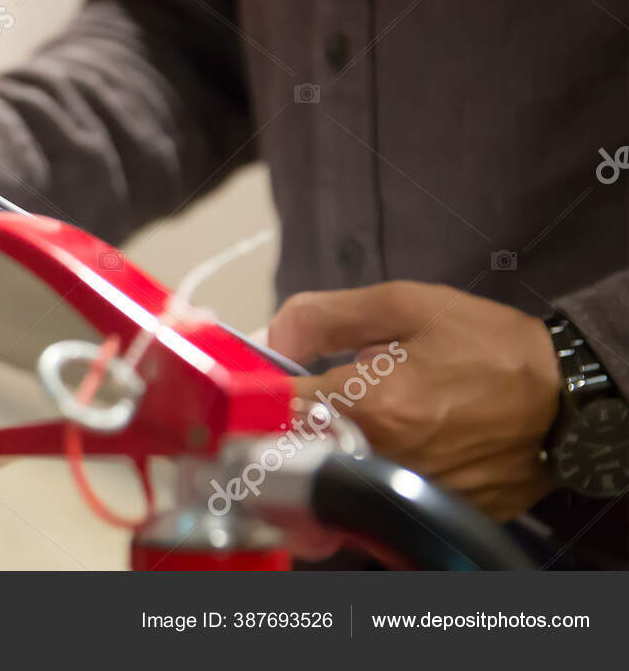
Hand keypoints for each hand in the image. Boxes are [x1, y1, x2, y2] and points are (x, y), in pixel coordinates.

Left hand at [267, 280, 559, 520]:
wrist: (566, 399)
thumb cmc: (489, 347)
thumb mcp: (406, 306)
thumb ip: (326, 317)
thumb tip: (269, 336)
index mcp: (372, 405)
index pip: (276, 408)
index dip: (256, 393)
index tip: (252, 383)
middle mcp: (382, 457)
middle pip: (297, 449)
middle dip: (288, 424)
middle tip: (304, 401)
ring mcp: (404, 491)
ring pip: (330, 478)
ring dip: (324, 450)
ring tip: (351, 423)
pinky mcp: (426, 510)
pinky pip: (370, 497)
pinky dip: (363, 474)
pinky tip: (383, 448)